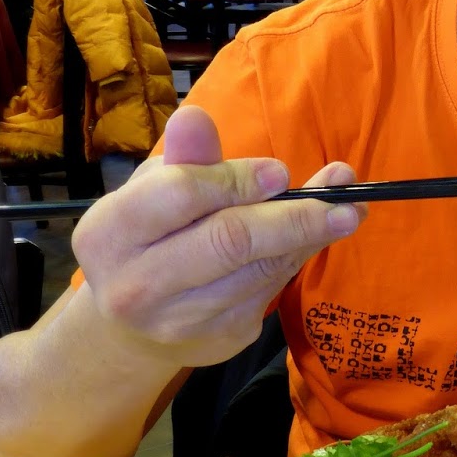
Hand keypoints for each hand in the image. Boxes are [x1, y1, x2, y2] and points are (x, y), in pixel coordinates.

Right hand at [71, 104, 365, 367]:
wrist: (129, 330)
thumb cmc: (144, 239)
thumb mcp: (149, 190)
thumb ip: (181, 158)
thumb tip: (197, 117)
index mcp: (109, 234)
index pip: (182, 196)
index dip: (236, 180)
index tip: (280, 171)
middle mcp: (138, 285)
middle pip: (230, 241)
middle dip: (294, 217)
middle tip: (342, 199)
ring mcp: (181, 321)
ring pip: (260, 270)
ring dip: (309, 238)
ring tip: (347, 212)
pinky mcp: (219, 339)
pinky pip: (269, 291)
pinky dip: (294, 259)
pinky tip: (313, 238)